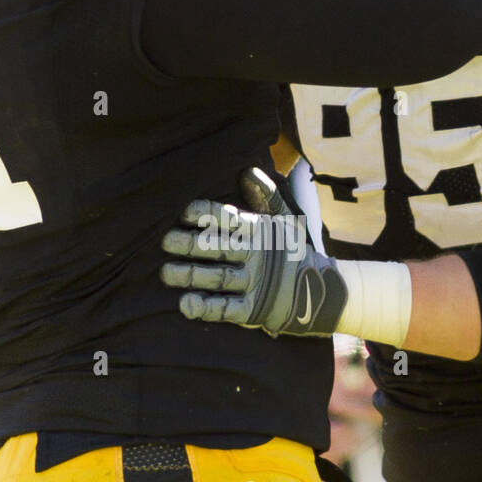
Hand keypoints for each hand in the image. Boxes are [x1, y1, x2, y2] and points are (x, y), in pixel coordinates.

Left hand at [160, 166, 346, 337]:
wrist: (317, 290)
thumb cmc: (289, 249)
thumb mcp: (283, 220)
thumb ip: (265, 196)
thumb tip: (247, 171)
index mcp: (259, 230)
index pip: (231, 219)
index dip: (208, 214)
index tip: (184, 212)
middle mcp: (255, 255)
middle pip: (219, 248)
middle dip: (191, 244)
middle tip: (164, 241)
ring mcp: (254, 284)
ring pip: (218, 278)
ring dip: (191, 276)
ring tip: (166, 274)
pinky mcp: (252, 310)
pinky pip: (227, 309)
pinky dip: (207, 308)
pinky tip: (186, 304)